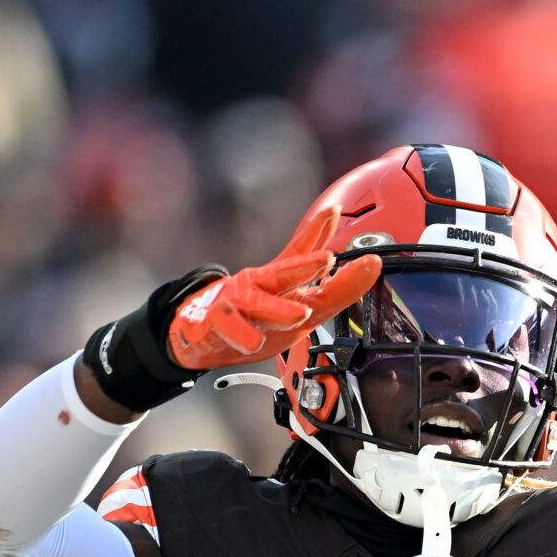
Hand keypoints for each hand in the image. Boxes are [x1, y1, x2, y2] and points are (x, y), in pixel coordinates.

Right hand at [167, 207, 381, 370]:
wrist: (200, 331)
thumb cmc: (250, 314)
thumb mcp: (290, 300)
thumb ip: (324, 286)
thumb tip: (356, 262)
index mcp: (279, 279)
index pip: (303, 255)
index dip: (320, 236)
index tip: (338, 216)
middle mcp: (259, 284)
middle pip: (283, 272)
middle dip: (305, 266)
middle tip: (328, 260)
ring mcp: (237, 301)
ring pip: (258, 303)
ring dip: (279, 309)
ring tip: (300, 314)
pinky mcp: (215, 321)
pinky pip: (229, 329)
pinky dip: (242, 334)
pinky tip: (253, 341)